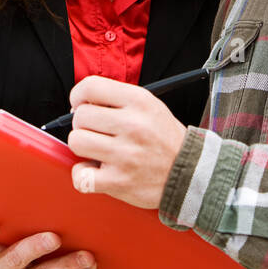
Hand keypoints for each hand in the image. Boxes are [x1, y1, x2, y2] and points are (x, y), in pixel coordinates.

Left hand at [65, 75, 187, 209]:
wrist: (190, 173)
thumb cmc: (164, 139)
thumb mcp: (149, 106)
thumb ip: (117, 100)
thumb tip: (78, 104)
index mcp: (139, 102)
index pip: (90, 86)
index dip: (78, 95)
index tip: (80, 104)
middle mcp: (133, 125)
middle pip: (80, 116)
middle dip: (83, 124)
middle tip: (97, 132)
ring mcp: (125, 155)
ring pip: (77, 141)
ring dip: (83, 147)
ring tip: (98, 151)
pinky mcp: (119, 181)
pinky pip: (80, 175)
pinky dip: (82, 175)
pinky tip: (96, 171)